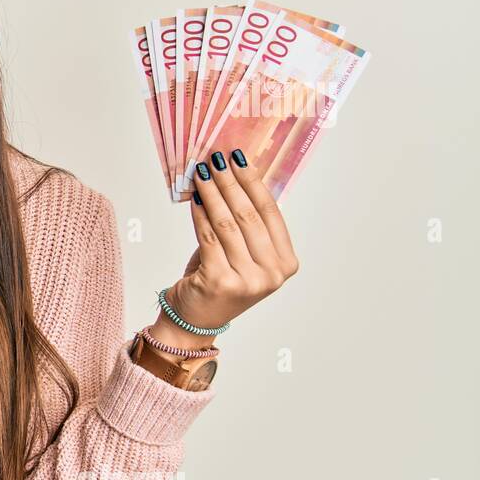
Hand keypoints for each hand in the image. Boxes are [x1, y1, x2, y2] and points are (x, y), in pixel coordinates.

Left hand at [157, 149, 299, 348]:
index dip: (253, 182)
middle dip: (230, 182)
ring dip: (212, 193)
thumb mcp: (241, 253)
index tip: (238, 158)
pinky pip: (208, 237)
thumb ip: (245, 224)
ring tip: (201, 173)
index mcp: (286, 264)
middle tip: (215, 160)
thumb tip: (234, 175)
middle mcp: (271, 274)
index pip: (270, 213)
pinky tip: (194, 197)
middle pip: (249, 215)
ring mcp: (248, 280)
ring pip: (228, 223)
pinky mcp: (219, 281)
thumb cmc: (218, 281)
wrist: (194, 320)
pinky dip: (200, 213)